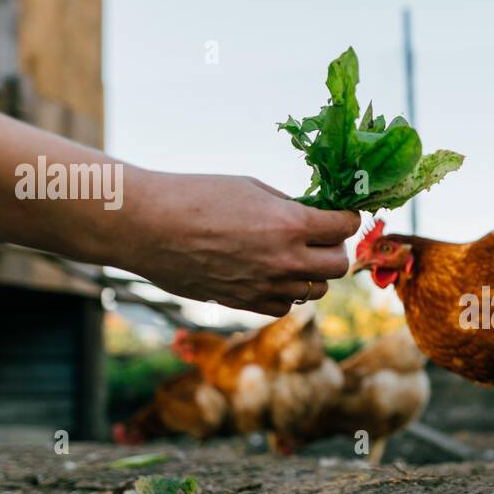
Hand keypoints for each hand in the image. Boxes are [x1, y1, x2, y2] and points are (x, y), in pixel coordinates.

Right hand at [122, 171, 361, 315]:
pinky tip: (270, 274)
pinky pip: (285, 305)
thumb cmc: (195, 196)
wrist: (148, 226)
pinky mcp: (245, 303)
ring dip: (312, 274)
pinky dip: (286, 292)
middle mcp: (284, 260)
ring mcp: (266, 286)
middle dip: (335, 249)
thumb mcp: (251, 188)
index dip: (346, 218)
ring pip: (316, 291)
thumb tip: (315, 216)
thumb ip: (288, 206)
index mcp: (289, 224)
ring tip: (294, 257)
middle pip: (338, 266)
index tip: (340, 215)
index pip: (344, 227)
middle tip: (321, 238)